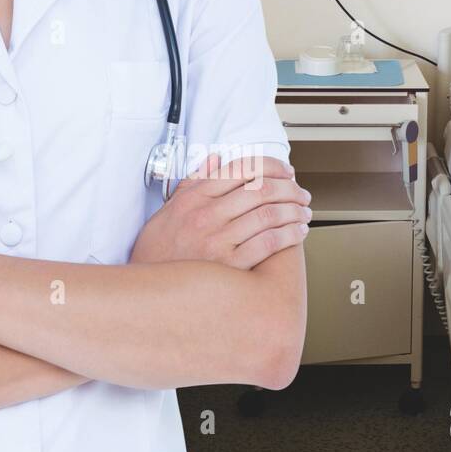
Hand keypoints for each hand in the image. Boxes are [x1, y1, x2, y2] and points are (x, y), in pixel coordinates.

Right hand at [130, 155, 311, 270]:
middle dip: (289, 188)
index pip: (241, 169)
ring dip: (294, 210)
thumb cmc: (157, 253)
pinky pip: (269, 242)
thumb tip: (214, 160)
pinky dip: (290, 234)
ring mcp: (217, 240)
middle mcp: (206, 215)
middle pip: (260, 189)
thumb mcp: (167, 210)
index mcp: (193, 198)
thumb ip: (192, 183)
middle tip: (300, 193)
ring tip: (303, 212)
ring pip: (269, 214)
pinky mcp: (230, 265)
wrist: (146, 290)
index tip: (285, 171)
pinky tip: (298, 232)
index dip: (271, 166)